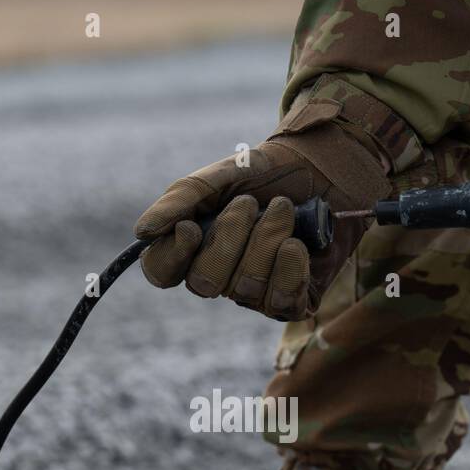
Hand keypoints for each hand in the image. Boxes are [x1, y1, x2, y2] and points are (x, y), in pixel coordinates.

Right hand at [135, 117, 391, 320]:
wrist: (326, 167)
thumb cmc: (269, 172)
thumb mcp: (220, 176)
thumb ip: (181, 198)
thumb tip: (143, 231)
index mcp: (194, 247)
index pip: (161, 272)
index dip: (172, 256)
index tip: (191, 226)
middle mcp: (221, 276)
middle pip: (205, 283)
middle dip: (231, 236)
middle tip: (252, 203)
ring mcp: (256, 292)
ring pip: (245, 288)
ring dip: (267, 240)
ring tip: (284, 210)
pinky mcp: (293, 300)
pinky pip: (281, 302)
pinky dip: (291, 265)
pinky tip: (300, 243)